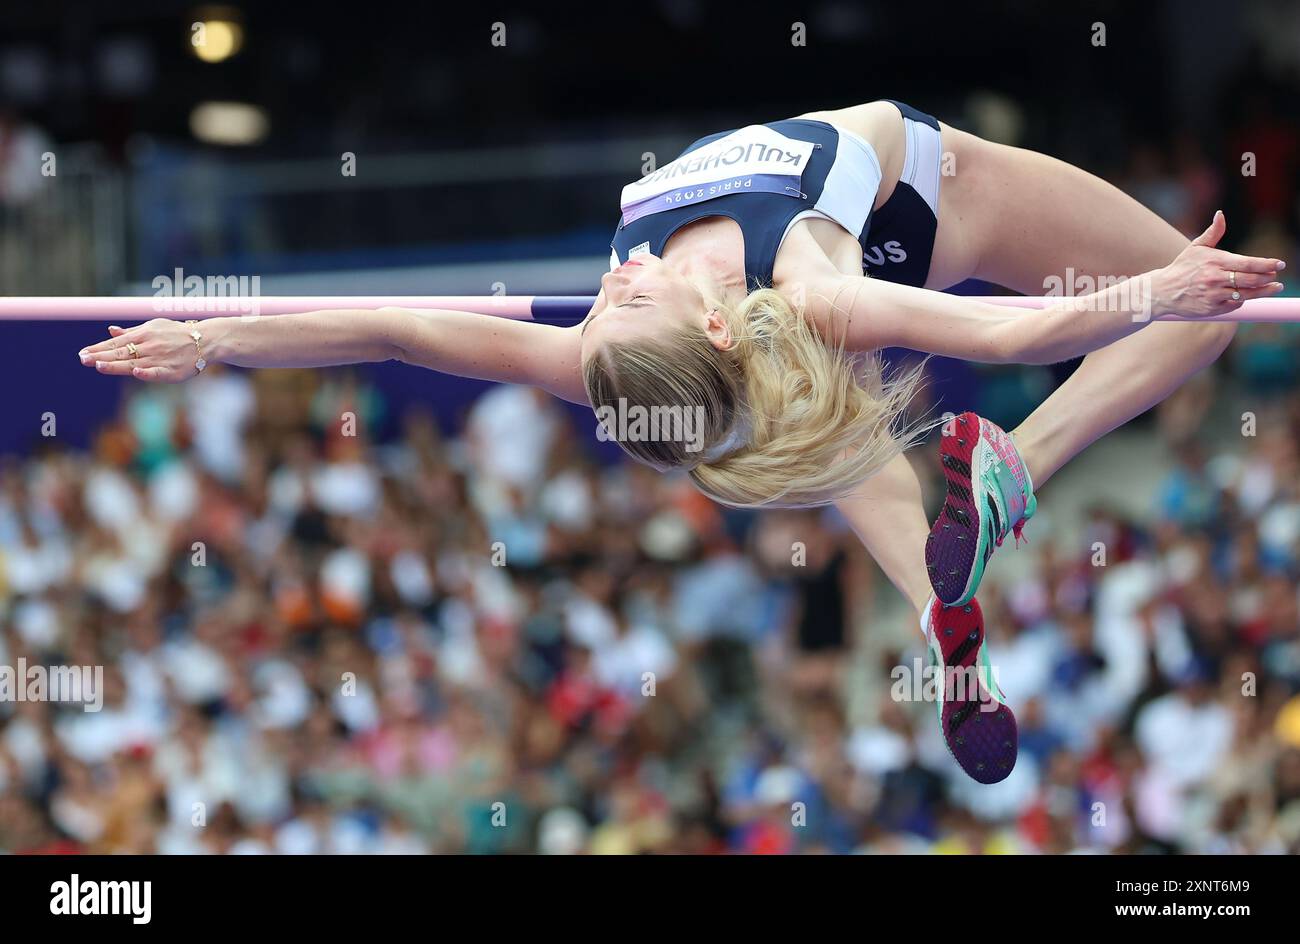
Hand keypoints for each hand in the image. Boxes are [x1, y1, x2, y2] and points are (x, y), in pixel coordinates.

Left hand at [77, 318, 212, 382]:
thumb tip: (110, 330)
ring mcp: (159, 358)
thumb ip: (131, 332)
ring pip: (133, 363)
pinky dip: (147, 372)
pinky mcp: (172, 370)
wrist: (205, 340)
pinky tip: (136, 372)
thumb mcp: (153, 327)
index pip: (115, 343)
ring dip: (116, 365)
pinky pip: (157, 372)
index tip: (82, 353)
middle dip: (100, 356)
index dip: (98, 348)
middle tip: (82, 360)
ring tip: (99, 366)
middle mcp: (148, 346)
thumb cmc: (177, 334)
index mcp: (142, 335)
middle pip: (121, 353)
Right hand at [1153, 211, 1284, 317]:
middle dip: (1268, 278)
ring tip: (1275, 287)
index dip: (1267, 264)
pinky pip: (1235, 305)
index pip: (1248, 263)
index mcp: (1215, 261)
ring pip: (1246, 294)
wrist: (1161, 292)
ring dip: (1264, 291)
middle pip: (1251, 279)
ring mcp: (1214, 295)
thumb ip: (1213, 232)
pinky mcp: (1212, 309)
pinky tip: (1247, 296)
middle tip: (1277, 276)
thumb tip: (1220, 214)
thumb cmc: (1182, 267)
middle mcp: (1215, 279)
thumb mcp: (1196, 247)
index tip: (1280, 264)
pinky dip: (1243, 300)